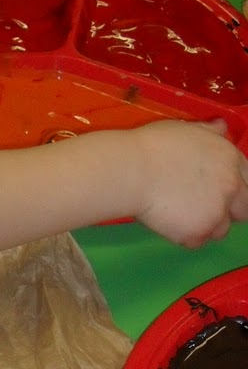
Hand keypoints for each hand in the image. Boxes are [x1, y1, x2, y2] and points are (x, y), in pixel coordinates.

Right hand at [129, 119, 247, 246]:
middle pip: (244, 210)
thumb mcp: (185, 129)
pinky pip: (196, 242)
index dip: (235, 187)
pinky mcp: (198, 232)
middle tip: (201, 208)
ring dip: (205, 226)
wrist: (133, 171)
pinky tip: (167, 223)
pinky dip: (183, 237)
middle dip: (227, 211)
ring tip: (179, 216)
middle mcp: (231, 186)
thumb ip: (208, 132)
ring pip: (221, 230)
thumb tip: (221, 126)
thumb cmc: (153, 146)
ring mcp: (217, 212)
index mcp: (230, 159)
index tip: (219, 191)